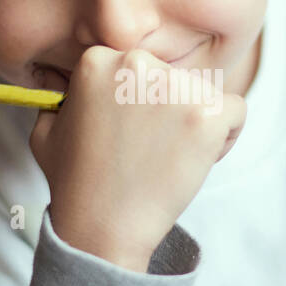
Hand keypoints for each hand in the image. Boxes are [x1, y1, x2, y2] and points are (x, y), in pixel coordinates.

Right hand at [29, 46, 245, 268]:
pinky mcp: (208, 112)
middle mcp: (138, 63)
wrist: (102, 226)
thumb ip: (66, 96)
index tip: (131, 135)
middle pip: (174, 76)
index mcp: (99, 60)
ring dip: (195, 123)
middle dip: (168, 110)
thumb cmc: (76, 182)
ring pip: (205, 93)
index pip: (141, 68)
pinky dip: (226, 136)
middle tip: (151, 150)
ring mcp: (175, 86)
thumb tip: (74, 87)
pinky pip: (236, 111)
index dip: (139, 104)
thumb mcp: (49, 128)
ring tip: (170, 159)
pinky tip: (198, 159)